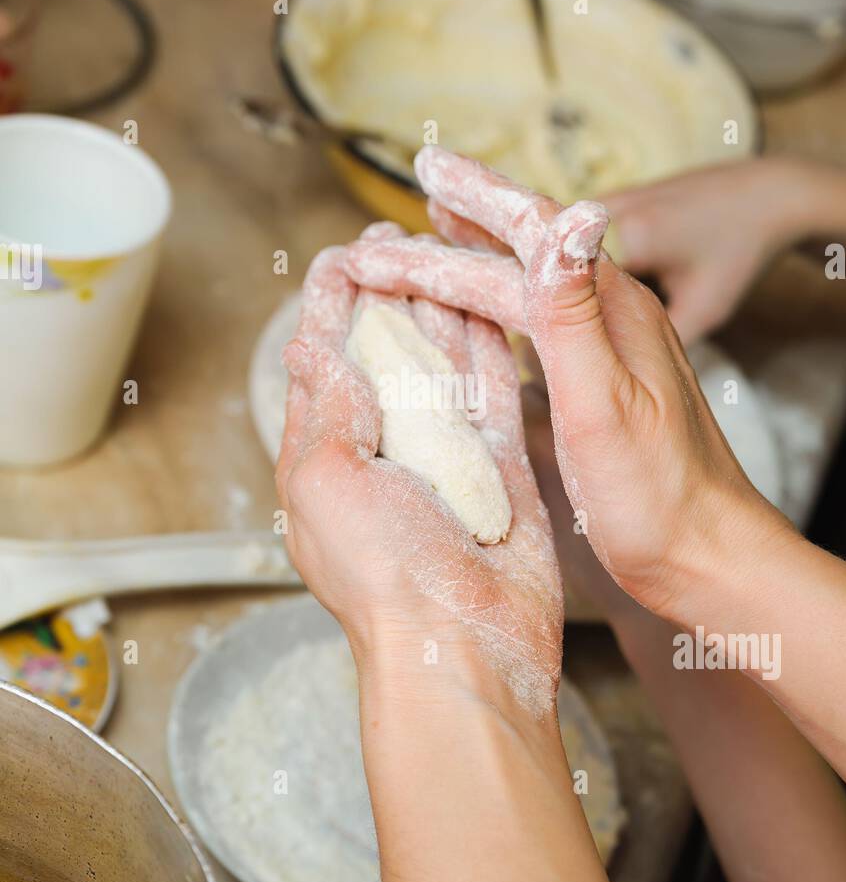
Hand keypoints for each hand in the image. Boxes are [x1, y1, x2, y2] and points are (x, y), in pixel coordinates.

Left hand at [277, 228, 563, 719]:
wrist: (462, 644)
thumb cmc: (381, 579)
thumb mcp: (321, 483)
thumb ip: (322, 407)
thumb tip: (310, 345)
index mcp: (327, 450)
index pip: (324, 356)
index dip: (330, 300)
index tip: (343, 254)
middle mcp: (385, 446)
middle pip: (384, 347)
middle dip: (387, 289)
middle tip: (396, 237)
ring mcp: (444, 451)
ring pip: (442, 357)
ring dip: (439, 304)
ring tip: (443, 251)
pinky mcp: (499, 461)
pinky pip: (496, 389)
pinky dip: (491, 345)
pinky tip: (491, 303)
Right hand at [344, 148, 794, 626]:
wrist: (709, 554)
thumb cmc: (658, 494)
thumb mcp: (604, 402)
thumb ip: (574, 311)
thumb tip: (564, 215)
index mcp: (612, 310)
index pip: (528, 238)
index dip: (471, 203)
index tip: (422, 167)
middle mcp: (615, 316)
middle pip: (529, 250)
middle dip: (463, 222)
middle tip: (414, 188)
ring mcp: (613, 347)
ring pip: (534, 283)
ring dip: (481, 253)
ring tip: (441, 226)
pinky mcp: (607, 381)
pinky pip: (543, 323)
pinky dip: (500, 303)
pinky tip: (486, 313)